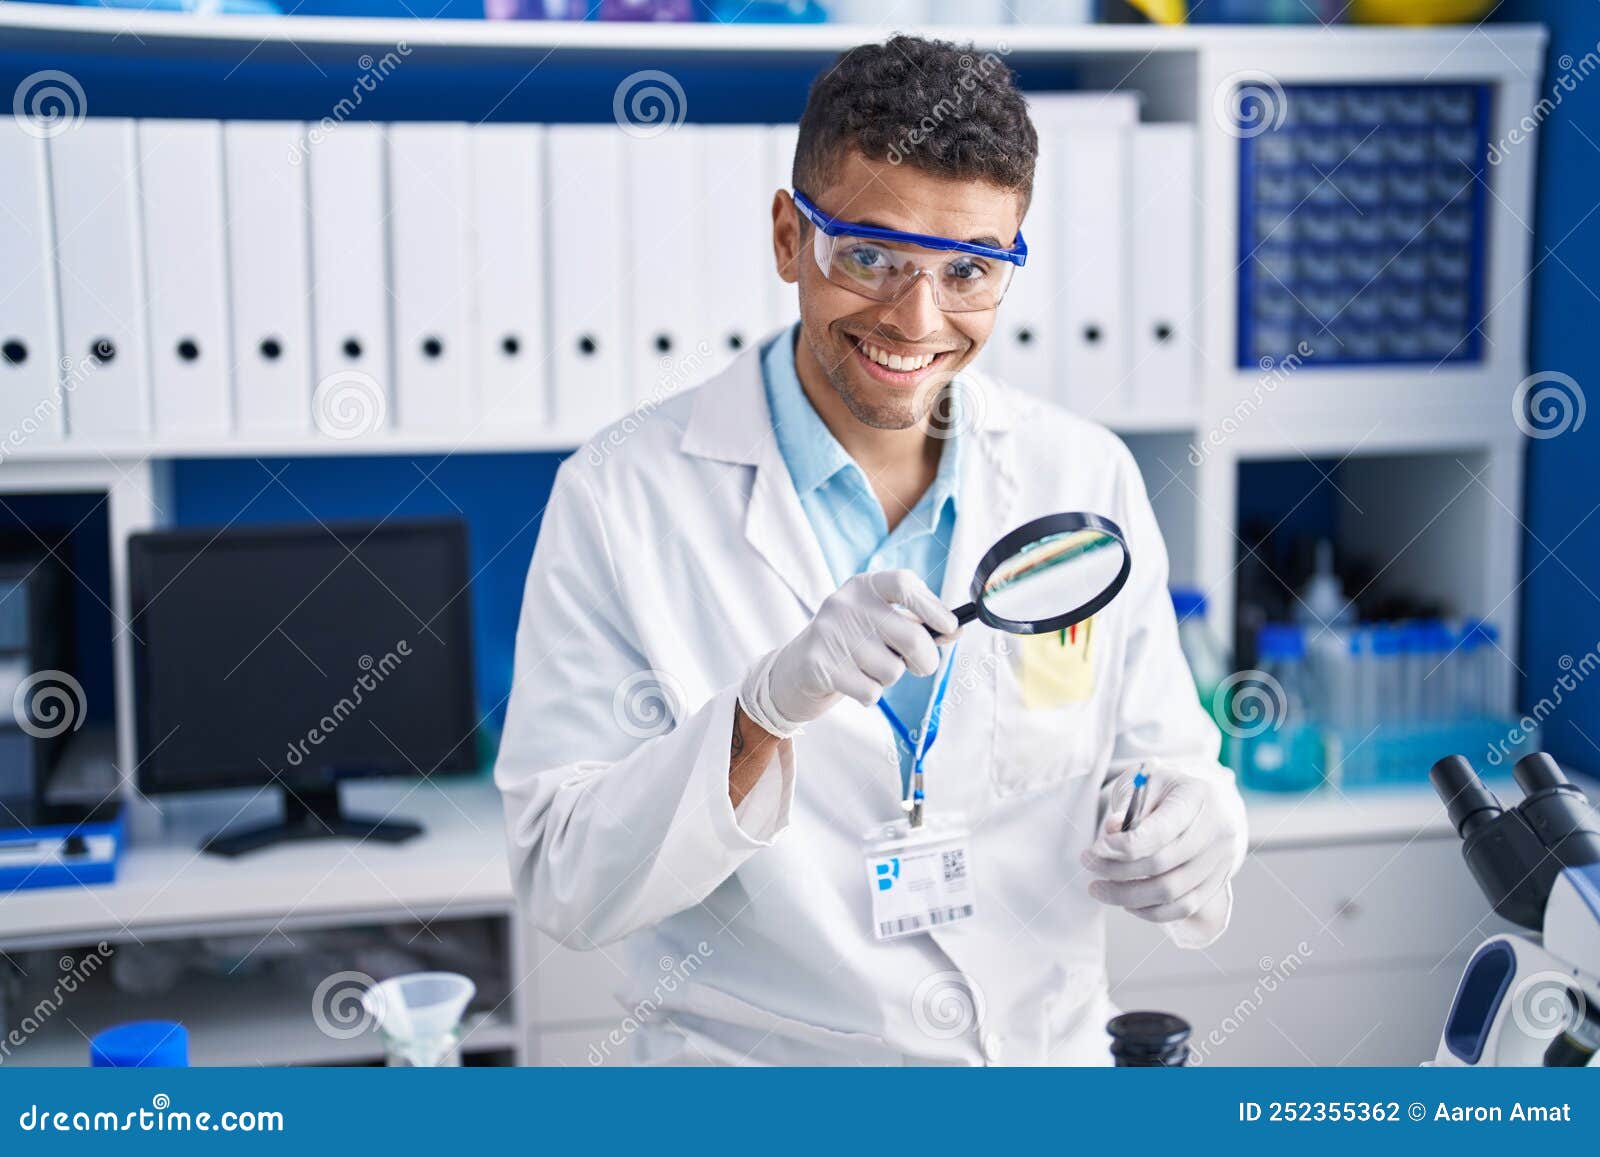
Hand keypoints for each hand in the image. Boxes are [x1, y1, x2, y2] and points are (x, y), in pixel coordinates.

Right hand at [739, 570, 958, 737]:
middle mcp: (846, 604)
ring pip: (892, 670)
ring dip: (889, 678)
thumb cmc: (851, 644)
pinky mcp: (820, 666)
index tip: (950, 627)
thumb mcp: (881, 625)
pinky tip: (853, 684)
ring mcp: (830, 633)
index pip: (904, 583)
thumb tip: (955, 630)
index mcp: (864, 586)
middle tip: (921, 666)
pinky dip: (870, 695)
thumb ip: (918, 624)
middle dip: (926, 660)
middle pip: (911, 636)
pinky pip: (871, 692)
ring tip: (869, 670)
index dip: (932, 606)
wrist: (795, 671)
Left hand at [1080, 763, 1245, 946]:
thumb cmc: (1170, 789)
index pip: (1159, 832)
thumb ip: (1129, 807)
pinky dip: (1151, 911)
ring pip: (1170, 892)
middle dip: (1117, 870)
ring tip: (1098, 889)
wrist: (1211, 800)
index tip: (1095, 849)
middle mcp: (1217, 830)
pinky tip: (1127, 903)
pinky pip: (1184, 907)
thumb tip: (1111, 833)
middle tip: (1088, 865)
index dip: (1123, 847)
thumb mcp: (1147, 782)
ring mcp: (1221, 859)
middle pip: (1161, 864)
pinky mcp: (1218, 881)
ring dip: (1128, 896)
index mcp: (1198, 797)